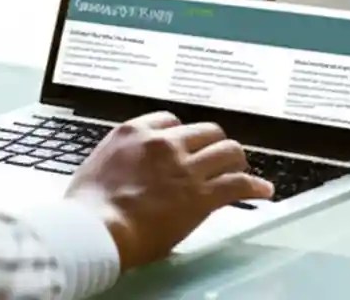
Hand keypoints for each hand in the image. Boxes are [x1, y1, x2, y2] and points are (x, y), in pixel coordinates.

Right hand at [65, 112, 273, 269]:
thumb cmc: (87, 208)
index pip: (171, 119)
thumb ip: (122, 157)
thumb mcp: (98, 164)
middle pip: (206, 131)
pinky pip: (238, 183)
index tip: (188, 143)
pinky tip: (262, 190)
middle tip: (217, 157)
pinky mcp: (201, 194)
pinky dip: (254, 186)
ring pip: (228, 151)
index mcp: (136, 132)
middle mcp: (164, 143)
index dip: (183, 133)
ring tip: (241, 169)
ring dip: (236, 161)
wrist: (95, 230)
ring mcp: (185, 167)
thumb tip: (129, 166)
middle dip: (213, 144)